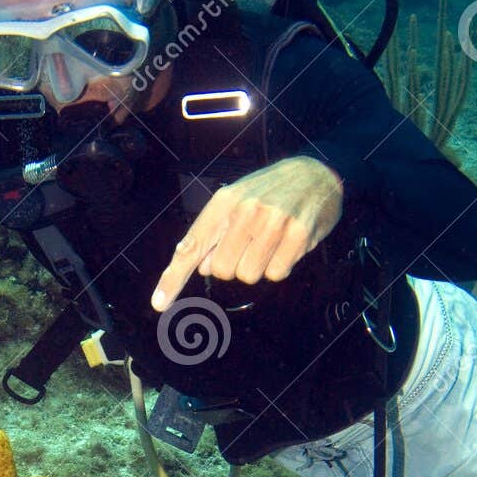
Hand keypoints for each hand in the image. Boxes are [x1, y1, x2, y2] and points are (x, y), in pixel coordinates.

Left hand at [151, 156, 343, 312]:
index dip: (173, 278)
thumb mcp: (236, 201)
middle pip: (222, 270)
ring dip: (259, 266)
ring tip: (271, 241)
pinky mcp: (299, 235)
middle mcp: (246, 211)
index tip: (159, 303)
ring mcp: (273, 222)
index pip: (192, 246)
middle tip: (251, 242)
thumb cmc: (270, 190)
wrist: (316, 172)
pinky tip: (287, 243)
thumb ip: (215, 233)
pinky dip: (281, 265)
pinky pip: (277, 273)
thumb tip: (201, 266)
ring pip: (249, 274)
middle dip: (234, 264)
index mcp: (224, 202)